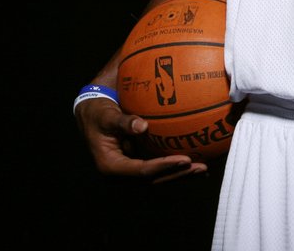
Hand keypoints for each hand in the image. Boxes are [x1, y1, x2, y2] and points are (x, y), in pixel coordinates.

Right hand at [76, 96, 207, 183]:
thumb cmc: (98, 114)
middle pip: (154, 179)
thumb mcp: (106, 116)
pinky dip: (175, 167)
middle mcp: (122, 173)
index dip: (164, 166)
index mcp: (111, 166)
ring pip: (158, 177)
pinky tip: (195, 163)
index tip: (184, 159)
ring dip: (180, 174)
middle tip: (200, 167)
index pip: (142, 170)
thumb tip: (142, 126)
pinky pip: (158, 168)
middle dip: (177, 175)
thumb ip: (123, 122)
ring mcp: (130, 170)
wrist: (90, 115)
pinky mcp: (137, 163)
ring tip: (203, 169)